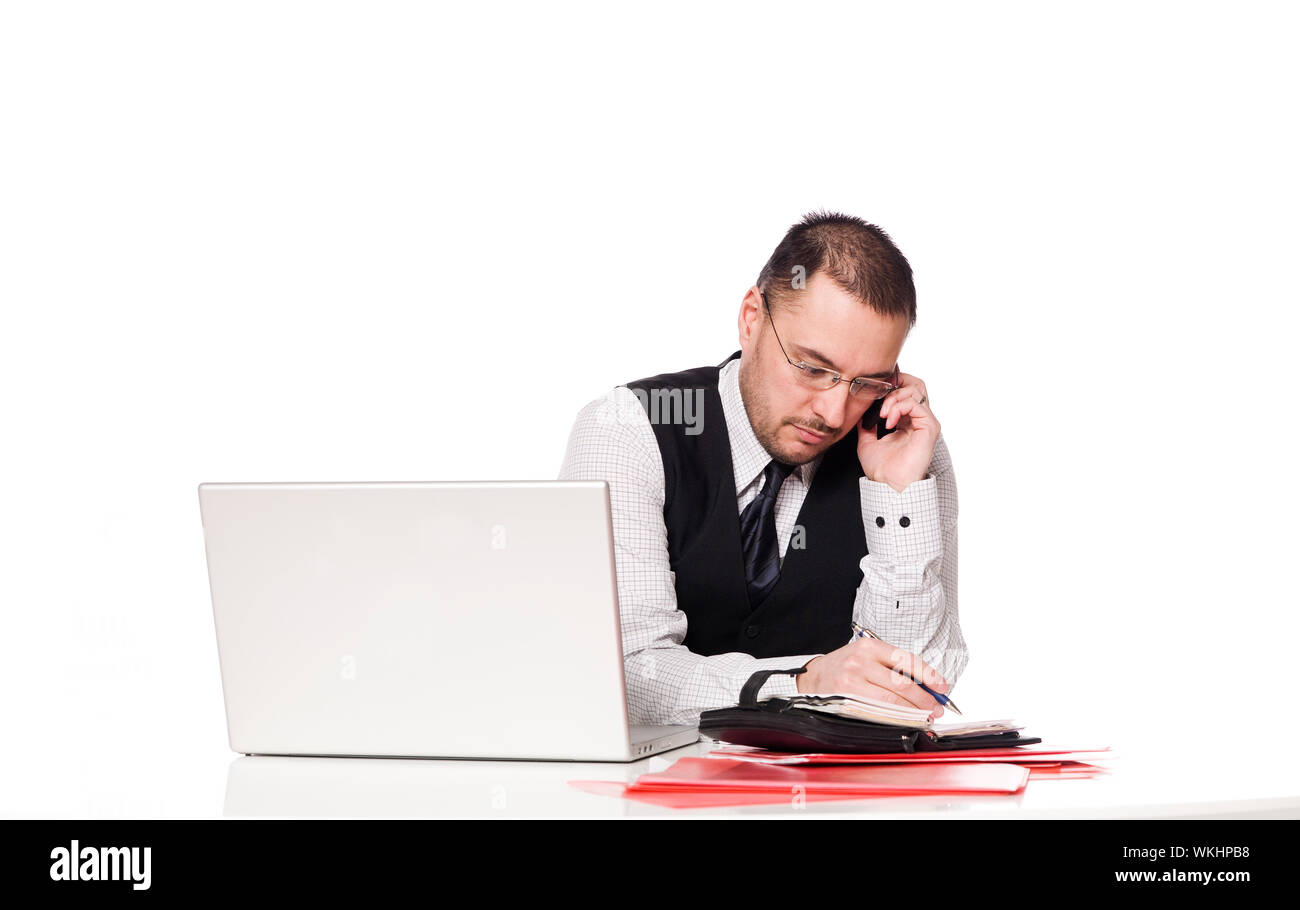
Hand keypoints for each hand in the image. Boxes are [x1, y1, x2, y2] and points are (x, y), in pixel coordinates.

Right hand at [796, 636, 949, 719]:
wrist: (813, 677)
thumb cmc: (845, 667)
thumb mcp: (867, 656)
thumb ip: (894, 667)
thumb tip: (928, 685)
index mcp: (870, 646)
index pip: (907, 660)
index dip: (929, 675)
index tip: (942, 687)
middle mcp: (860, 661)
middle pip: (902, 683)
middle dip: (925, 698)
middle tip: (937, 707)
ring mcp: (852, 681)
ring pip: (892, 700)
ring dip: (914, 711)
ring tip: (926, 715)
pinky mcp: (846, 700)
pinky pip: (878, 712)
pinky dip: (897, 718)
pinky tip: (906, 719)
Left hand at [856, 371, 938, 491]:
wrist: (888, 484)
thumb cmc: (882, 469)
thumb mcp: (868, 441)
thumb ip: (867, 425)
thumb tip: (860, 412)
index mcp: (906, 422)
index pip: (904, 391)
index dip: (890, 385)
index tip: (873, 390)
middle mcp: (919, 420)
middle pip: (915, 385)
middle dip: (896, 383)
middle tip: (879, 392)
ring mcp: (926, 422)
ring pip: (915, 391)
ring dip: (893, 398)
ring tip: (881, 414)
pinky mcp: (930, 427)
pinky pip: (916, 404)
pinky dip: (898, 407)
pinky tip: (887, 420)